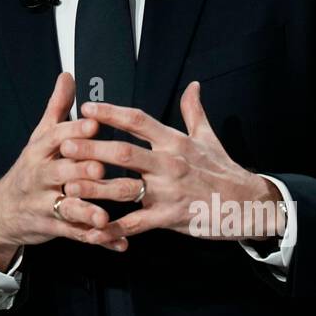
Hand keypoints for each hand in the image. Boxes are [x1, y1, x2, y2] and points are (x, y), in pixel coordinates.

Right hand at [0, 72, 131, 265]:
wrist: (3, 210)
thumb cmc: (30, 169)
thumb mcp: (39, 137)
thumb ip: (57, 108)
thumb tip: (67, 76)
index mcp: (39, 151)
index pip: (55, 137)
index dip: (73, 131)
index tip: (93, 124)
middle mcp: (39, 177)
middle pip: (60, 173)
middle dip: (81, 172)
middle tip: (102, 169)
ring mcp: (44, 204)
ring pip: (66, 207)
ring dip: (87, 212)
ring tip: (105, 217)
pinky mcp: (52, 227)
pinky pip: (76, 234)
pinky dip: (99, 239)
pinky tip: (119, 241)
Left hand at [58, 80, 280, 239]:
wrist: (249, 203)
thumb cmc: (224, 170)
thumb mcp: (209, 138)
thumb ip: (194, 112)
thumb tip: (192, 86)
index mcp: (174, 141)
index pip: (138, 121)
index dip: (111, 113)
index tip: (86, 108)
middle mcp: (169, 163)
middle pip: (125, 152)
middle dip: (93, 148)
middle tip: (65, 144)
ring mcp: (169, 191)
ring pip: (125, 188)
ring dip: (95, 187)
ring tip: (68, 185)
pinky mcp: (171, 217)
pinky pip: (137, 223)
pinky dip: (114, 227)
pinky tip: (93, 230)